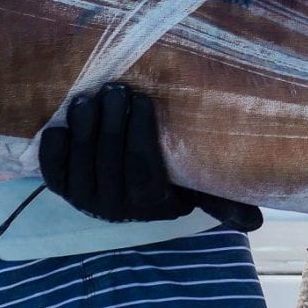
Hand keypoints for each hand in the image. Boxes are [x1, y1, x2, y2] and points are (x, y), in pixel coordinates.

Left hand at [38, 83, 261, 230]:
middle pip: (109, 159)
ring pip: (81, 161)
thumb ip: (224, 201)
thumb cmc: (174, 180)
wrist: (134, 196)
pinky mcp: (63, 191)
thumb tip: (255, 220)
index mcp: (149, 204)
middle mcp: (114, 208)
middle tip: (116, 87)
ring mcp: (85, 200)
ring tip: (89, 97)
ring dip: (83, 127)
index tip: (144, 99)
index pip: (142, 167)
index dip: (140, 133)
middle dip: (111, 120)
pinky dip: (52, 150)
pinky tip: (59, 124)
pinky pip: (52, 172)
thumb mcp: (200, 190)